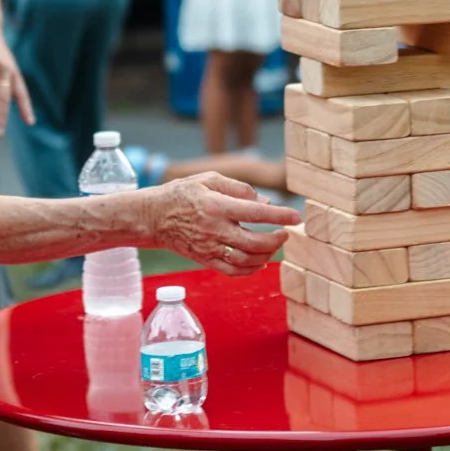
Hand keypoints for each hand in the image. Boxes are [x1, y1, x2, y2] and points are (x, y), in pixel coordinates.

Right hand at [140, 172, 300, 276]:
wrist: (153, 217)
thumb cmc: (182, 194)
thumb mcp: (209, 179)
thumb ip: (238, 188)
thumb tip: (265, 201)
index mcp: (217, 206)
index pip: (256, 213)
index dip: (280, 215)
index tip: (295, 216)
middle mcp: (214, 230)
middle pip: (254, 242)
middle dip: (276, 239)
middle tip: (285, 233)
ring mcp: (209, 248)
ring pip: (246, 260)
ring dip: (266, 255)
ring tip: (273, 245)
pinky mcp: (205, 260)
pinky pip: (232, 271)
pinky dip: (250, 270)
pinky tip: (260, 262)